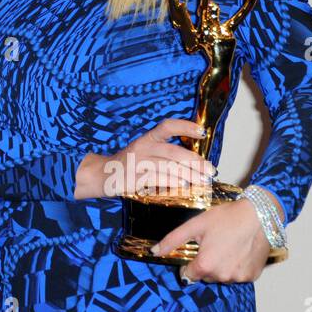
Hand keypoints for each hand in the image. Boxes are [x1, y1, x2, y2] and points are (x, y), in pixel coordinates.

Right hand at [96, 118, 215, 196]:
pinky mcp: (134, 177)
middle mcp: (142, 147)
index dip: (185, 126)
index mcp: (147, 138)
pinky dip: (172, 182)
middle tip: (210, 169)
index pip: (167, 126)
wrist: (100, 174)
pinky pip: (157, 178)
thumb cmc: (128, 164)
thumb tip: (193, 163)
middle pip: (173, 151)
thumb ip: (163, 154)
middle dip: (195, 161)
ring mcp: (137, 162)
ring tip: (202, 180)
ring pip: (168, 166)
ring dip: (188, 174)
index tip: (202, 132)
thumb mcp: (143, 152)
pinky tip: (183, 186)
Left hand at [154, 198, 272, 283]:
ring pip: (222, 276)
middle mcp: (222, 276)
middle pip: (205, 276)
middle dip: (206, 263)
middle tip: (213, 244)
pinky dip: (236, 266)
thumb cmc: (227, 218)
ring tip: (227, 245)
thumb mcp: (195, 225)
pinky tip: (239, 250)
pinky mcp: (252, 276)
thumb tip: (154, 251)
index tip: (196, 250)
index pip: (187, 275)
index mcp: (205, 266)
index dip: (189, 263)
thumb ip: (173, 240)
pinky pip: (238, 275)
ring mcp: (239, 278)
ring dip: (221, 266)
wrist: (260, 216)